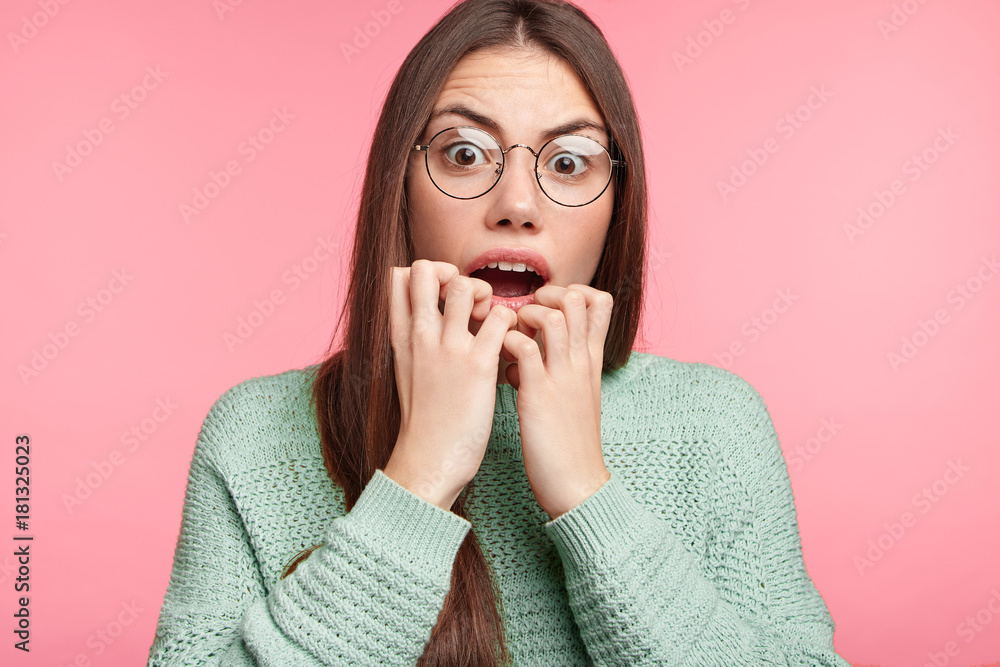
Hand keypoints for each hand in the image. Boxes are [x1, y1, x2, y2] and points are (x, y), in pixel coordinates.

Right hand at [384, 259, 517, 510]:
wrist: (428, 462)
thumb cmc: (423, 421)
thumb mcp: (407, 373)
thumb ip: (416, 342)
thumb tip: (431, 319)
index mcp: (401, 337)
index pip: (397, 277)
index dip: (425, 275)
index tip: (444, 298)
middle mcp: (421, 336)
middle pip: (425, 268)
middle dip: (452, 272)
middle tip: (470, 303)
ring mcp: (448, 349)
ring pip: (465, 285)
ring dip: (486, 295)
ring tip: (492, 324)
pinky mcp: (478, 366)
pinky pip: (501, 317)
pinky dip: (512, 324)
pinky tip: (510, 347)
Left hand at [501, 284, 613, 519]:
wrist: (578, 485)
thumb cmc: (570, 443)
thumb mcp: (572, 397)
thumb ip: (553, 369)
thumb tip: (523, 352)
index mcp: (591, 361)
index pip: (598, 303)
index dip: (570, 292)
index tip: (545, 306)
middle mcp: (580, 362)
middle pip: (578, 299)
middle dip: (546, 294)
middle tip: (523, 314)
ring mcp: (562, 377)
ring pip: (553, 318)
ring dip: (525, 316)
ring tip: (511, 337)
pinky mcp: (539, 396)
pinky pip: (524, 350)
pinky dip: (507, 345)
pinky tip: (501, 364)